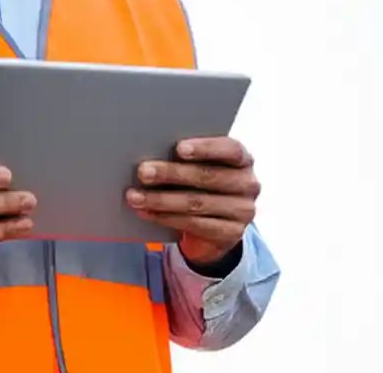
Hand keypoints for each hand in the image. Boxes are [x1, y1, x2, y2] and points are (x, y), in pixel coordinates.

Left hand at [126, 137, 260, 268]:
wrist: (213, 225)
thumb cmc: (201, 184)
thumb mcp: (199, 167)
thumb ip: (185, 157)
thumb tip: (148, 148)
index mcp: (243, 160)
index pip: (231, 150)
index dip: (206, 148)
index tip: (179, 148)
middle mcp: (248, 184)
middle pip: (208, 177)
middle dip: (171, 174)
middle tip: (143, 171)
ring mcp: (242, 211)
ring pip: (197, 203)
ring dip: (161, 199)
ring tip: (134, 196)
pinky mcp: (231, 234)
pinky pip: (194, 225)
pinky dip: (165, 217)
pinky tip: (146, 212)